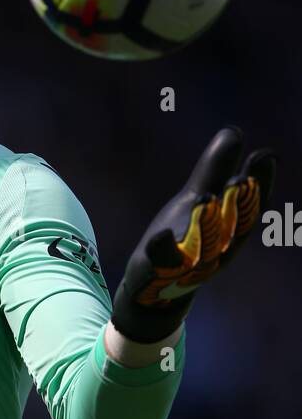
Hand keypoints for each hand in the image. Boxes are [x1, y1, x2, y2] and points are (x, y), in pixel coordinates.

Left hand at [111, 127, 275, 343]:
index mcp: (229, 230)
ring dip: (206, 225)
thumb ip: (215, 169)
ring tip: (205, 199)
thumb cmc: (184, 238)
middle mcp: (216, 249)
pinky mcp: (159, 270)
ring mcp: (188, 263)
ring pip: (203, 247)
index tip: (263, 158)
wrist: (155, 286)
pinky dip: (163, 250)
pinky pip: (162, 262)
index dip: (258, 185)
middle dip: (237, 205)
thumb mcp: (200, 200)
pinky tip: (160, 237)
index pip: (250, 207)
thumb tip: (234, 131)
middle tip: (240, 180)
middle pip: (232, 228)